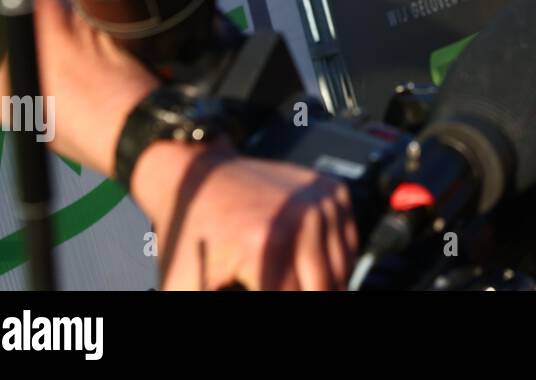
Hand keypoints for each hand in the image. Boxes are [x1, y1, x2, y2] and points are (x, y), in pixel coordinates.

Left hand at [139, 145, 358, 290]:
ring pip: (342, 271)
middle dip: (303, 296)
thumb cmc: (192, 230)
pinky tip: (309, 269)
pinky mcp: (333, 192)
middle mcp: (302, 218)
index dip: (281, 308)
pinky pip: (348, 244)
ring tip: (293, 285)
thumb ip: (207, 301)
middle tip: (285, 289)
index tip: (260, 292)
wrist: (199, 175)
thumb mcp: (187, 283)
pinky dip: (334, 264)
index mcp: (267, 244)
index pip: (293, 300)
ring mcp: (322, 202)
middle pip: (324, 290)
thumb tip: (244, 365)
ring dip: (323, 286)